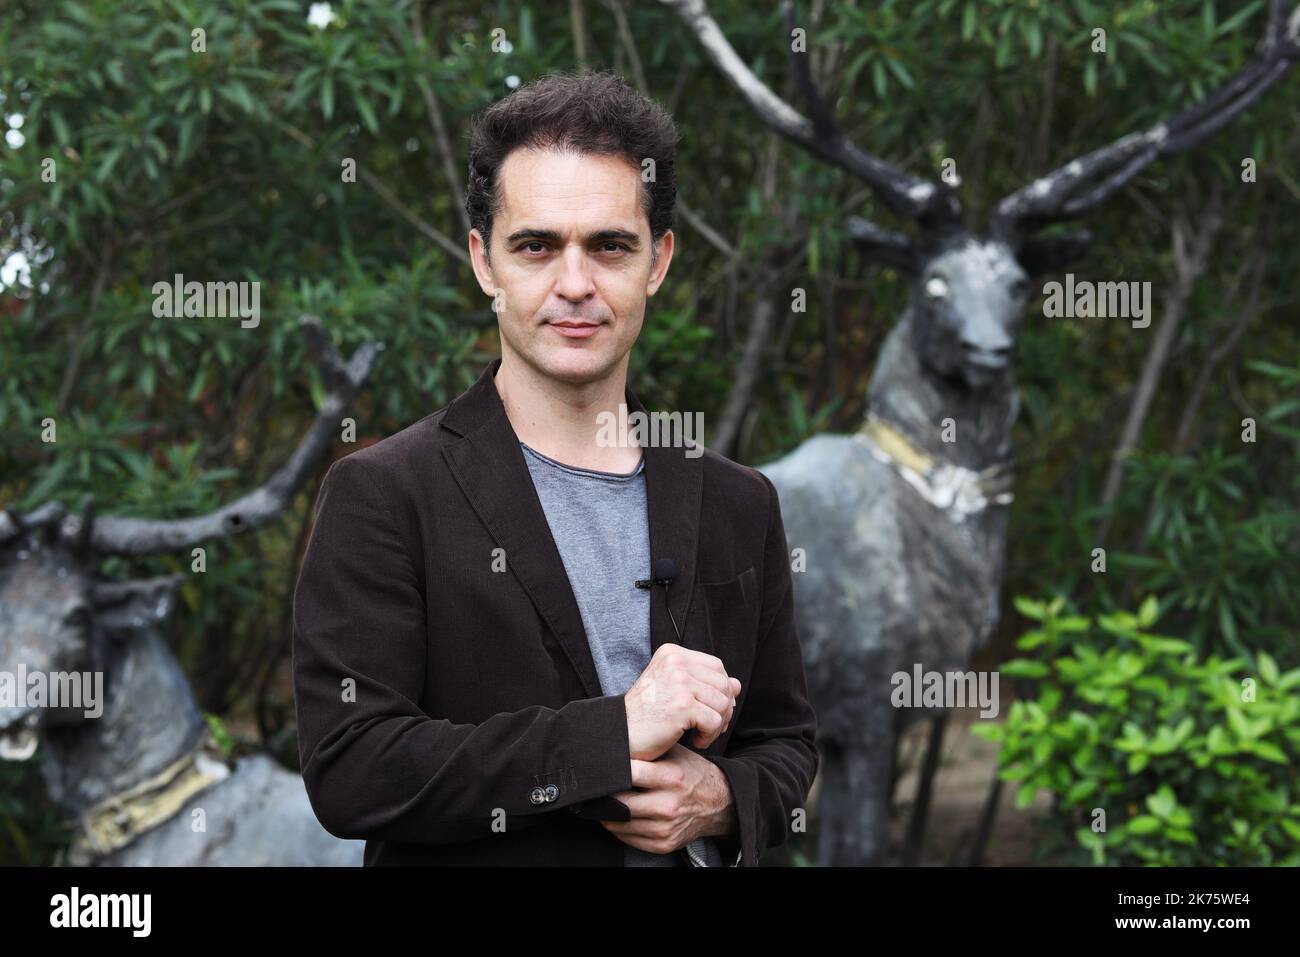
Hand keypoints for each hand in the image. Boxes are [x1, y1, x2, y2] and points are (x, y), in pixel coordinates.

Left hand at [601, 744, 736, 853]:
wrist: (718, 803)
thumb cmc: (692, 773)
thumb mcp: (676, 754)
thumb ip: (650, 750)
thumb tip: (617, 745)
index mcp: (672, 777)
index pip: (631, 774)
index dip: (613, 770)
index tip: (602, 768)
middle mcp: (669, 805)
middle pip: (621, 802)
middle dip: (606, 794)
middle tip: (598, 787)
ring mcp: (666, 828)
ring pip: (620, 823)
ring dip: (609, 812)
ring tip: (607, 800)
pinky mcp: (664, 844)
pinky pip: (628, 839)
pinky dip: (620, 827)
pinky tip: (621, 815)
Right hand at [623, 644, 740, 760]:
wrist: (618, 736)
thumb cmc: (646, 716)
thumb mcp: (675, 692)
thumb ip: (704, 684)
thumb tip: (738, 684)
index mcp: (672, 653)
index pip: (716, 667)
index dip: (720, 690)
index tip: (708, 709)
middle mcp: (676, 662)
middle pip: (723, 684)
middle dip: (722, 709)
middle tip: (707, 726)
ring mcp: (679, 682)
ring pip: (723, 704)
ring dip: (716, 725)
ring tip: (699, 734)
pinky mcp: (682, 705)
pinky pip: (715, 721)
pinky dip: (709, 736)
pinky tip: (694, 740)